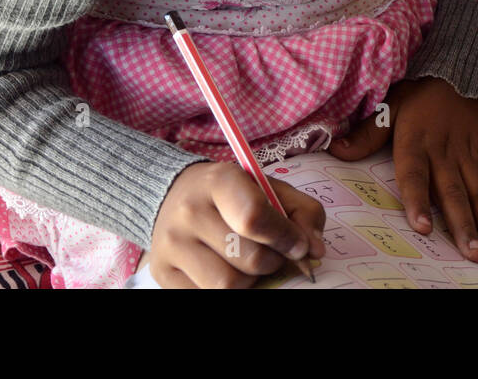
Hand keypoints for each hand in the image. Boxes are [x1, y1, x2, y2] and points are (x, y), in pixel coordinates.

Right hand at [145, 161, 325, 287]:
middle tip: (272, 254)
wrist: (175, 196)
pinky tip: (227, 270)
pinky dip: (228, 290)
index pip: (254, 217)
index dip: (284, 238)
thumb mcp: (271, 188)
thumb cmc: (233, 194)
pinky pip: (206, 296)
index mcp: (220, 181)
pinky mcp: (163, 272)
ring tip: (249, 264)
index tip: (297, 245)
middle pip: (248, 259)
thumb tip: (315, 251)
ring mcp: (171, 245)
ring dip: (250, 281)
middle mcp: (189, 211)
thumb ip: (303, 212)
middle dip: (272, 262)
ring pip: (228, 285)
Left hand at [330, 77, 477, 263]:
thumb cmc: (422, 91)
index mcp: (416, 142)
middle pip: (454, 193)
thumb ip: (368, 134)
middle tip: (471, 255)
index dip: (418, 200)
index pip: (415, 175)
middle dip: (463, 226)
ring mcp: (472, 152)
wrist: (463, 67)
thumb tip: (336, 151)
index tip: (423, 226)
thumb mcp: (391, 105)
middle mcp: (445, 152)